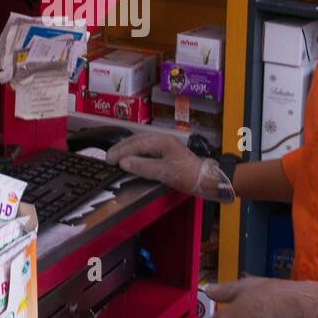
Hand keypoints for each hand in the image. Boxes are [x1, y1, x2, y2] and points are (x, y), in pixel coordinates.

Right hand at [106, 133, 233, 201]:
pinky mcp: (168, 151)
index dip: (120, 152)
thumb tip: (123, 162)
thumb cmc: (188, 176)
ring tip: (116, 157)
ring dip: (127, 149)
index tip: (108, 160)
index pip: (135, 144)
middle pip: (137, 140)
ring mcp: (165, 144)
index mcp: (161, 141)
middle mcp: (162, 139)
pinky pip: (147, 148)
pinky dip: (136, 152)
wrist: (209, 179)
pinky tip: (131, 158)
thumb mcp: (164, 173)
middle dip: (121, 148)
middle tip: (108, 158)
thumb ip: (143, 166)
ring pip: (141, 143)